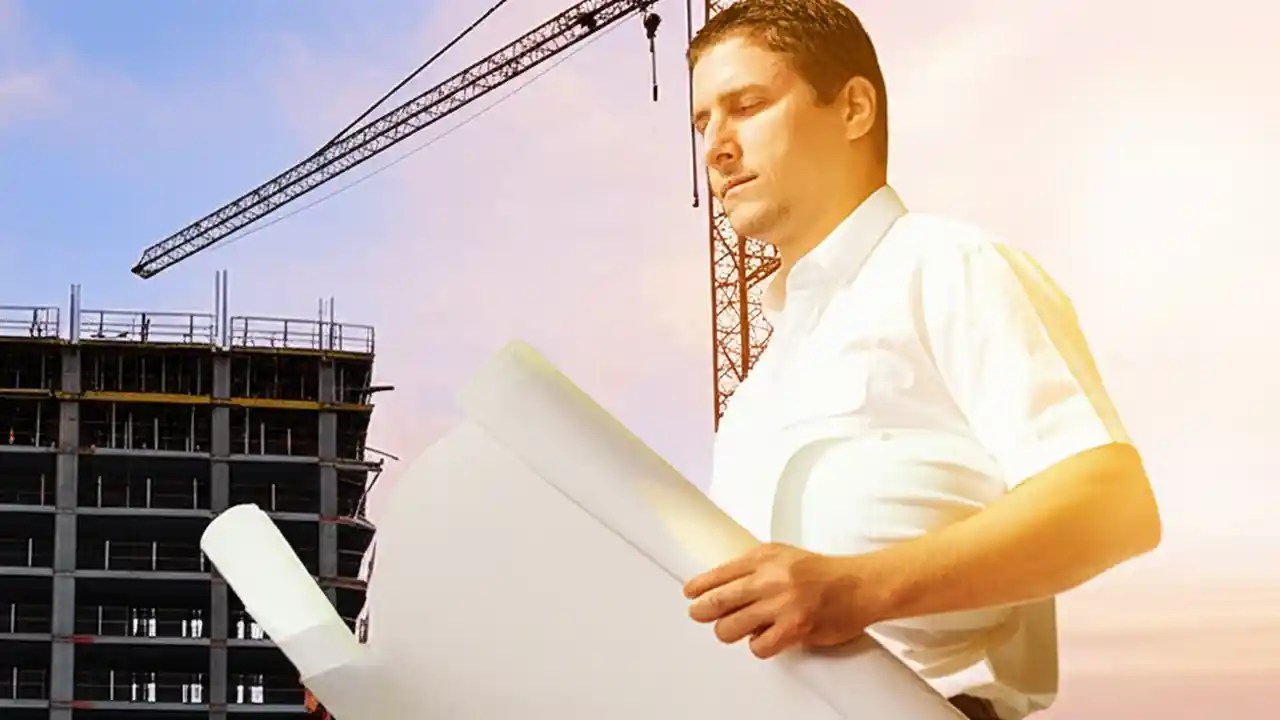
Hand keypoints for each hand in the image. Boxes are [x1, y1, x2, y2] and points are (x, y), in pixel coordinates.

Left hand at [682, 543, 885, 658]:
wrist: (859, 585)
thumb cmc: (822, 573)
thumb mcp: (784, 556)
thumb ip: (754, 567)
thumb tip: (719, 585)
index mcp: (765, 557)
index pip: (720, 573)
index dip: (699, 587)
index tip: (689, 594)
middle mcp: (770, 579)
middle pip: (718, 601)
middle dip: (702, 611)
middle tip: (699, 614)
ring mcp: (782, 604)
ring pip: (730, 628)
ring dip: (729, 632)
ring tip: (737, 629)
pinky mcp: (794, 628)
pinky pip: (758, 647)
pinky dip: (758, 645)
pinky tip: (765, 638)